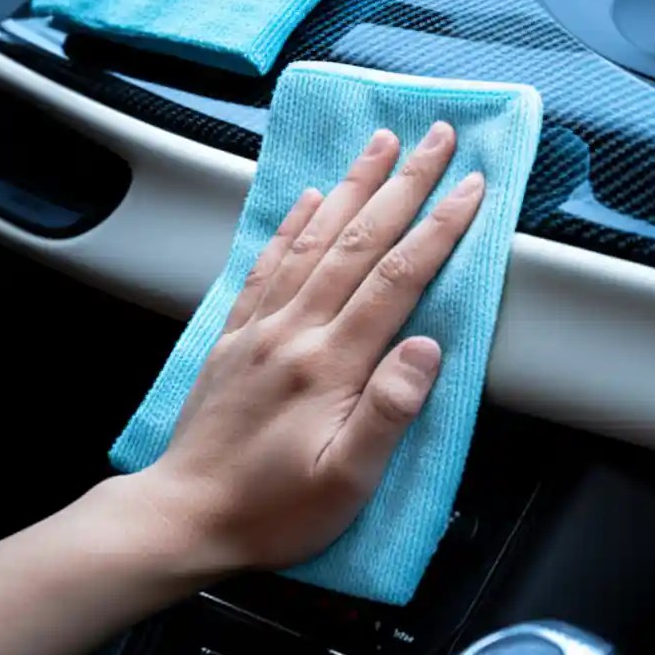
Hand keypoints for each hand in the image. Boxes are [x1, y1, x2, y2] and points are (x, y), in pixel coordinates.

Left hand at [110, 122, 483, 574]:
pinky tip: (307, 197)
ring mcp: (259, 328)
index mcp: (328, 364)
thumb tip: (427, 346)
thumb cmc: (272, 510)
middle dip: (403, 184)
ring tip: (379, 144)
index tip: (471, 187)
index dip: (438, 229)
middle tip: (437, 139)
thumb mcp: (345, 482)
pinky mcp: (235, 336)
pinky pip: (266, 263)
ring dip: (351, 187)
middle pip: (357, 242)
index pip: (395, 279)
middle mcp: (293, 331)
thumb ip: (389, 411)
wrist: (184, 515)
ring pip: (313, 240)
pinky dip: (290, 224)